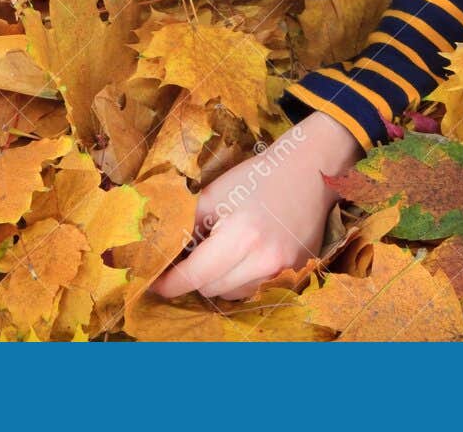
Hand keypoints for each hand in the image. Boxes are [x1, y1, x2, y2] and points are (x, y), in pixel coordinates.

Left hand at [151, 111, 362, 300]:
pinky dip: (243, 278)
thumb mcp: (214, 194)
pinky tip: (246, 255)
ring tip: (221, 254)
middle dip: (194, 278)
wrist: (309, 170)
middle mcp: (265, 261)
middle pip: (212, 289)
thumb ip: (188, 227)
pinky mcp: (297, 273)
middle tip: (186, 262)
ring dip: (220, 280)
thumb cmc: (258, 176)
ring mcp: (284, 271)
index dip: (169, 282)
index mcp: (242, 237)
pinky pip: (257, 288)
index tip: (154, 283)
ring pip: (234, 293)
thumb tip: (166, 257)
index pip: (195, 275)